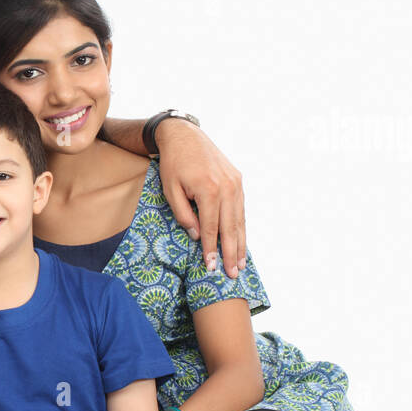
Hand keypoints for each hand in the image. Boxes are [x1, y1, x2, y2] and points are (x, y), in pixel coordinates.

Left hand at [155, 118, 245, 278]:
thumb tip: (196, 235)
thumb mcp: (170, 189)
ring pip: (239, 220)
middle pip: (230, 227)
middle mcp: (227, 187)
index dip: (211, 249)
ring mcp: (236, 183)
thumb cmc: (173, 164)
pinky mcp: (238, 180)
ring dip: (241, 244)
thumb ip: (183, 213)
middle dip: (231, 253)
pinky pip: (241, 209)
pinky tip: (241, 242)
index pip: (211, 227)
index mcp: (209, 190)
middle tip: (232, 274)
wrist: (185, 136)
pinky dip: (241, 227)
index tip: (212, 267)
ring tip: (241, 264)